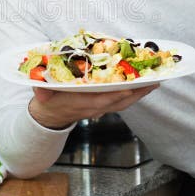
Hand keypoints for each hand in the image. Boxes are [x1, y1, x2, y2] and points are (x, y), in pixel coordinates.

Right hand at [28, 85, 157, 129]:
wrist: (50, 115)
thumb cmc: (49, 99)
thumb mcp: (41, 95)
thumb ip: (40, 92)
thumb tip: (40, 91)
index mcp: (79, 104)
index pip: (99, 101)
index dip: (113, 95)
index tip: (127, 88)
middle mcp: (93, 107)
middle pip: (118, 102)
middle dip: (135, 92)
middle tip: (152, 80)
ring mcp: (100, 108)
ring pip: (124, 102)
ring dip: (139, 93)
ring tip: (154, 81)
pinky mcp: (104, 105)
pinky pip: (123, 101)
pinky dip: (135, 94)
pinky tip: (144, 85)